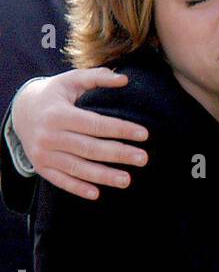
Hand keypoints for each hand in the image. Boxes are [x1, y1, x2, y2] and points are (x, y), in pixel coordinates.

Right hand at [11, 69, 148, 199]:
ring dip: (103, 176)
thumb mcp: (72, 80)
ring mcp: (43, 154)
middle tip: (144, 159)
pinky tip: (96, 194)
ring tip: (127, 180)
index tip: (144, 134)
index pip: (95, 124)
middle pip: (89, 148)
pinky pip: (60, 180)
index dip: (120, 129)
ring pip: (77, 167)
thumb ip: (98, 77)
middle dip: (118, 154)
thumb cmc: (56, 94)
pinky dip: (77, 188)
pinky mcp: (41, 167)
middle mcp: (49, 136)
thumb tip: (125, 79)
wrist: (22, 111)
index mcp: (58, 114)